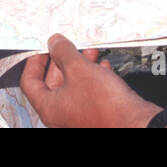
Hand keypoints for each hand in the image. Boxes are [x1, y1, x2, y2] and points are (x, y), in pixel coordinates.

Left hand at [21, 34, 161, 127]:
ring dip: (80, 66)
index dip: (34, 62)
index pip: (30, 83)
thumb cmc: (105, 104)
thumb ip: (63, 52)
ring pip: (73, 86)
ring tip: (91, 51)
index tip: (43, 47)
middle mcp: (61, 115)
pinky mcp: (96, 115)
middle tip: (70, 45)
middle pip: (53, 82)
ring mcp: (79, 117)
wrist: (136, 125)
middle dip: (63, 60)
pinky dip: (93, 77)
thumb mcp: (79, 69)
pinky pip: (88, 93)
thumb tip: (53, 42)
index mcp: (49, 108)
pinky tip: (104, 67)